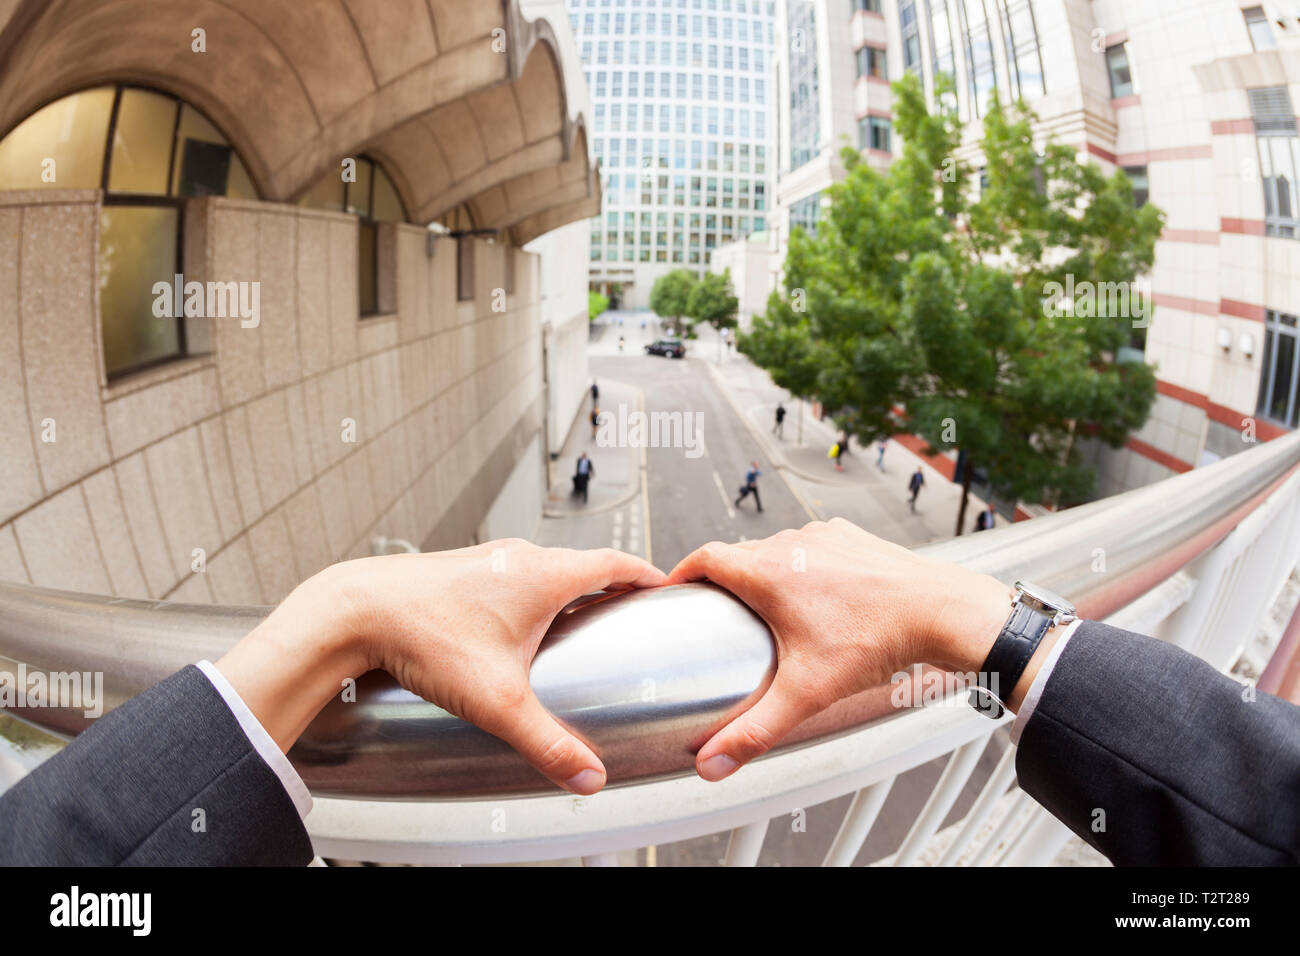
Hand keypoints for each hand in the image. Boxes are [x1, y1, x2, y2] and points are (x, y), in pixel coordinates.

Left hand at [215, 540, 665, 794]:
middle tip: (627, 610)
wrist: (355, 611)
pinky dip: (531, 592)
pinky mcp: (460, 570)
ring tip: (578, 619)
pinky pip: (512, 574)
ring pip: (544, 567)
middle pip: (583, 563)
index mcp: (544, 575)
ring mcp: (487, 559)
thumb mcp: (497, 700)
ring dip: (569, 587)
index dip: (646, 575)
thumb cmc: (423, 637)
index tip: (665, 586)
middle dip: (611, 586)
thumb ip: (548, 741)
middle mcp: (519, 558)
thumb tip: (588, 775)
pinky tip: (516, 626)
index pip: (615, 563)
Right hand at [666, 518, 1013, 781]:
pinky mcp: (851, 537)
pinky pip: (811, 547)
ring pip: (776, 549)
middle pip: (738, 555)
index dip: (682, 572)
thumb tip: (713, 761)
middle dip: (722, 580)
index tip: (674, 589)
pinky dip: (802, 567)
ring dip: (764, 572)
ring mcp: (823, 537)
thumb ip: (755, 730)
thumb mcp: (807, 691)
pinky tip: (815, 597)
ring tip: (766, 607)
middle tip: (718, 610)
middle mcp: (791, 545)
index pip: (705, 557)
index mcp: (768, 572)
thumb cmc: (878, 640)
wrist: (941, 611)